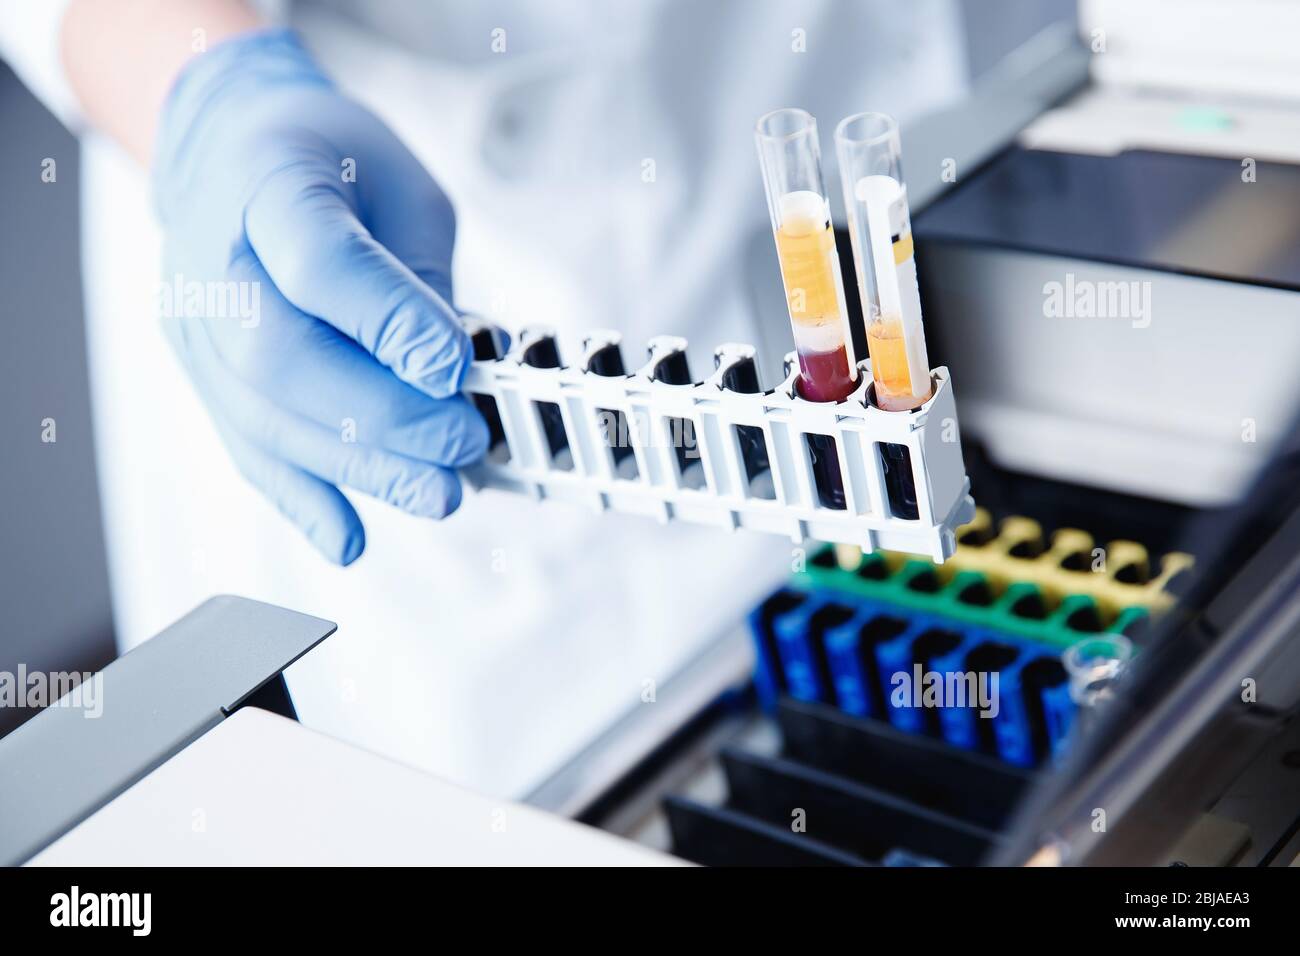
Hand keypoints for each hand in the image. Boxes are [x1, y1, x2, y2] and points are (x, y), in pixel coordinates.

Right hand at [152, 29, 486, 564]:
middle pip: (283, 359)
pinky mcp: (201, 376)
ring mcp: (195, 326)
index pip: (320, 266)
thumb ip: (423, 279)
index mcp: (269, 184)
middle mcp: (212, 260)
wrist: (229, 151)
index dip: (391, 324)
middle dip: (386, 417)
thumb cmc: (329, 162)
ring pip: (264, 419)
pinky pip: (247, 449)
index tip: (455, 367)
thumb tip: (452, 373)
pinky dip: (304, 501)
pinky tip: (350, 540)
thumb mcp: (402, 188)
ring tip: (437, 494)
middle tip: (462, 440)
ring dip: (360, 471)